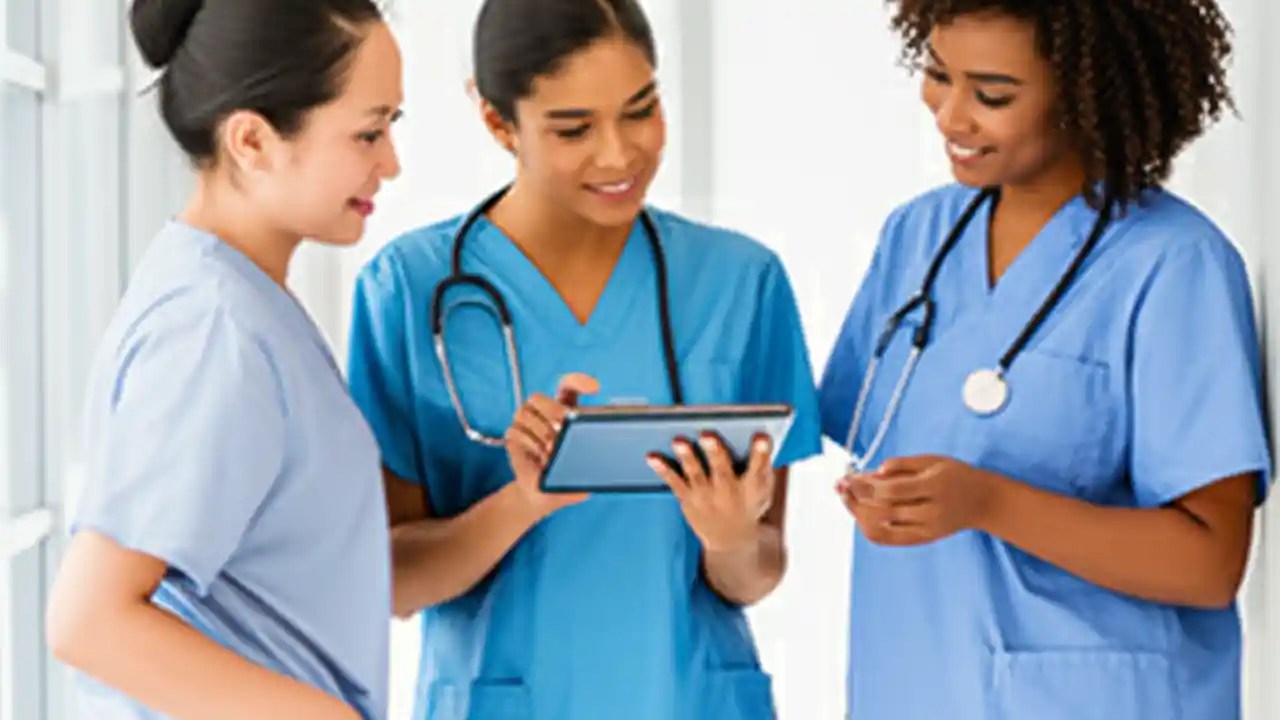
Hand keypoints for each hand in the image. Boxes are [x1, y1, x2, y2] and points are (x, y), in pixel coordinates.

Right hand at [505, 372, 598, 516]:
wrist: (542, 495)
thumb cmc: (565, 476)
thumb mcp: (584, 468)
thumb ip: (593, 457)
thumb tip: (607, 450)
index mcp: (564, 411)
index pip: (568, 386)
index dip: (578, 381)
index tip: (595, 388)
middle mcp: (543, 413)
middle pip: (538, 397)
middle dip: (551, 410)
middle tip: (561, 429)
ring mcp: (525, 423)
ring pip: (525, 413)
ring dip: (540, 434)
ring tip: (551, 453)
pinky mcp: (513, 436)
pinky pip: (516, 431)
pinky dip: (530, 446)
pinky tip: (540, 459)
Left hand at [647, 433, 775, 552]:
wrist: (730, 539)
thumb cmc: (748, 502)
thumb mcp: (763, 487)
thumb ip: (761, 462)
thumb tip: (755, 431)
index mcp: (752, 486)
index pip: (759, 466)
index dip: (761, 452)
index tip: (762, 436)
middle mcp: (728, 491)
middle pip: (722, 469)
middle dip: (715, 452)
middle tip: (707, 433)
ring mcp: (706, 496)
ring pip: (695, 474)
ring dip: (687, 457)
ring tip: (678, 440)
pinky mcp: (688, 499)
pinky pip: (674, 482)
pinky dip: (662, 469)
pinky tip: (651, 455)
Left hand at [836, 455, 999, 545]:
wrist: (982, 501)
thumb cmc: (954, 475)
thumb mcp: (933, 460)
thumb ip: (903, 464)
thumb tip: (876, 471)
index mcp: (934, 486)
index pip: (891, 490)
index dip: (864, 485)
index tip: (846, 477)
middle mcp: (931, 512)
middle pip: (883, 511)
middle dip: (856, 499)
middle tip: (839, 486)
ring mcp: (926, 529)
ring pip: (882, 528)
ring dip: (858, 514)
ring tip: (847, 498)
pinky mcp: (923, 539)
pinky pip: (889, 539)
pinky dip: (869, 528)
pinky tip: (860, 514)